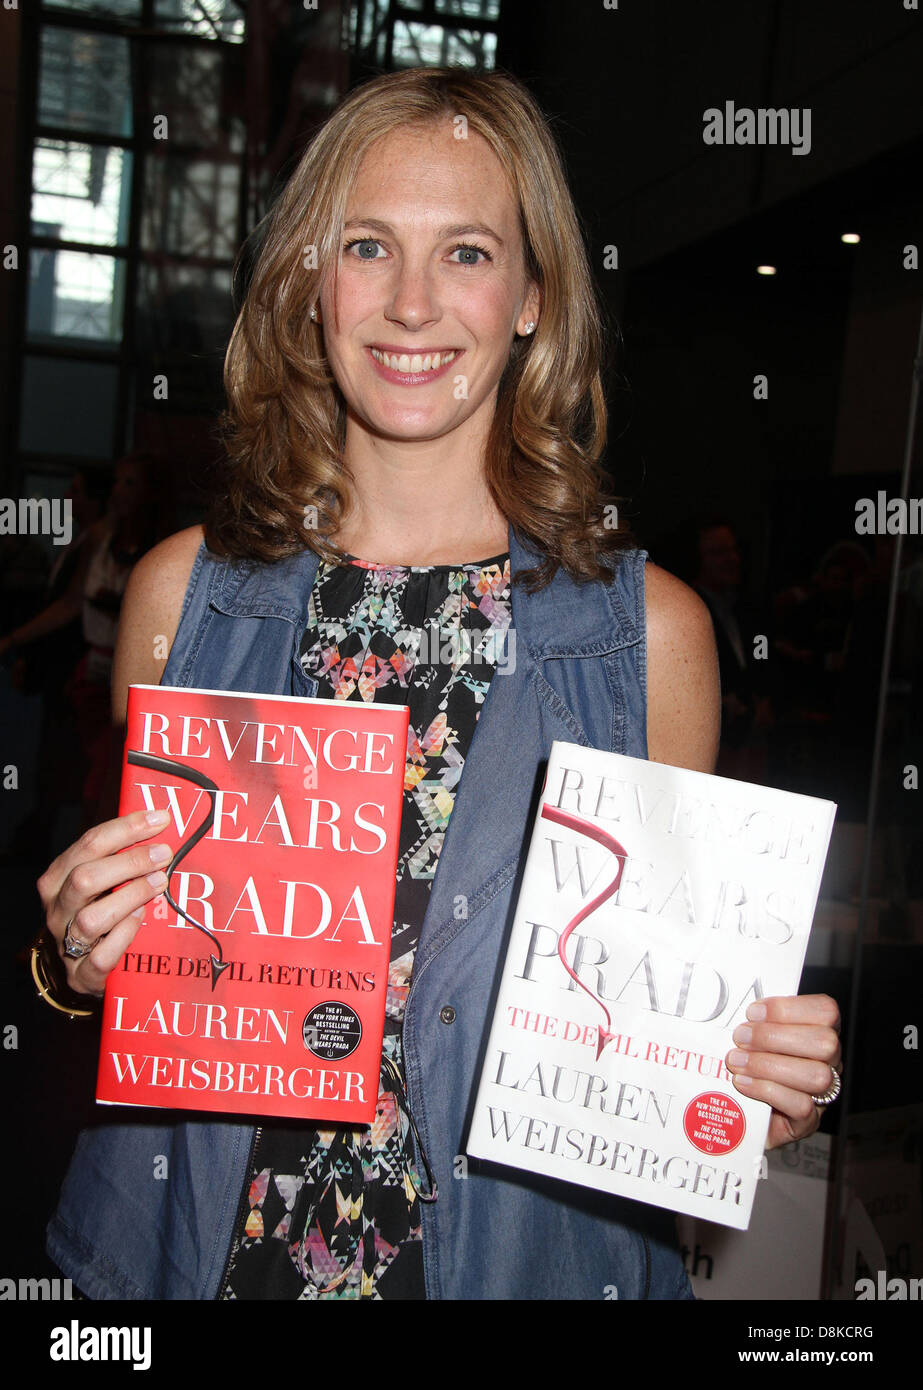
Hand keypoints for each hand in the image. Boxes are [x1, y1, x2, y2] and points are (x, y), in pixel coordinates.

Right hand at [36, 807, 173, 996]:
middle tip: (164, 854)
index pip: (89, 844)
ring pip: (91, 918)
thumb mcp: (100, 882)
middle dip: (130, 862)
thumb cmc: (96, 912)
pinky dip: (124, 936)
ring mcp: (67, 943)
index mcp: (59, 878)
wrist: (79, 967)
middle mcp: (58, 909)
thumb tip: (160, 827)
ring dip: (130, 896)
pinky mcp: (82, 974)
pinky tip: (141, 919)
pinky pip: (101, 957)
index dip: (126, 828)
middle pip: (85, 878)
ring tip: (159, 884)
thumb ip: (120, 857)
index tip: (159, 819)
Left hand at [724, 994, 840, 1149]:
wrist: (742, 1116)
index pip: (825, 1011)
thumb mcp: (753, 1037)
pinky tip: (743, 1083)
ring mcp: (822, 1093)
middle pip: (825, 1042)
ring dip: (768, 1065)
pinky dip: (767, 1090)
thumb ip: (754, 1021)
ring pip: (816, 1075)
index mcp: (819, 1032)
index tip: (753, 1011)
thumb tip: (730, 1007)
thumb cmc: (749, 1066)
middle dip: (775, 1036)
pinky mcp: (809, 1122)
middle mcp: (829, 1061)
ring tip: (736, 1061)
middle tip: (740, 1037)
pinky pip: (801, 1106)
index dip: (789, 1008)